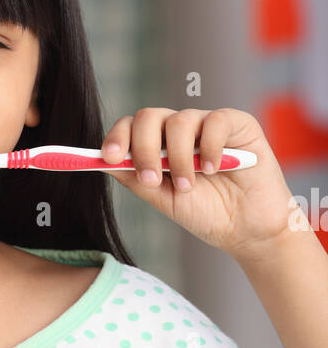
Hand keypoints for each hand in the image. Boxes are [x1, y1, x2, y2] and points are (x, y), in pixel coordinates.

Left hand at [101, 107, 298, 260]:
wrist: (246, 229)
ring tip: (190, 185)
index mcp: (159, 145)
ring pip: (179, 121)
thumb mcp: (163, 199)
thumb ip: (135, 178)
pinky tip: (214, 169)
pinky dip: (210, 147)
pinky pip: (215, 121)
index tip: (110, 157)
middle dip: (144, 149)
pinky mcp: (238, 124)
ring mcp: (207, 125)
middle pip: (149, 117)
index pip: (131, 127)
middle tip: (152, 179)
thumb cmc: (206, 214)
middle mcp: (181, 130)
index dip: (117, 137)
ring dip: (179, 158)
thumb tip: (102, 161)